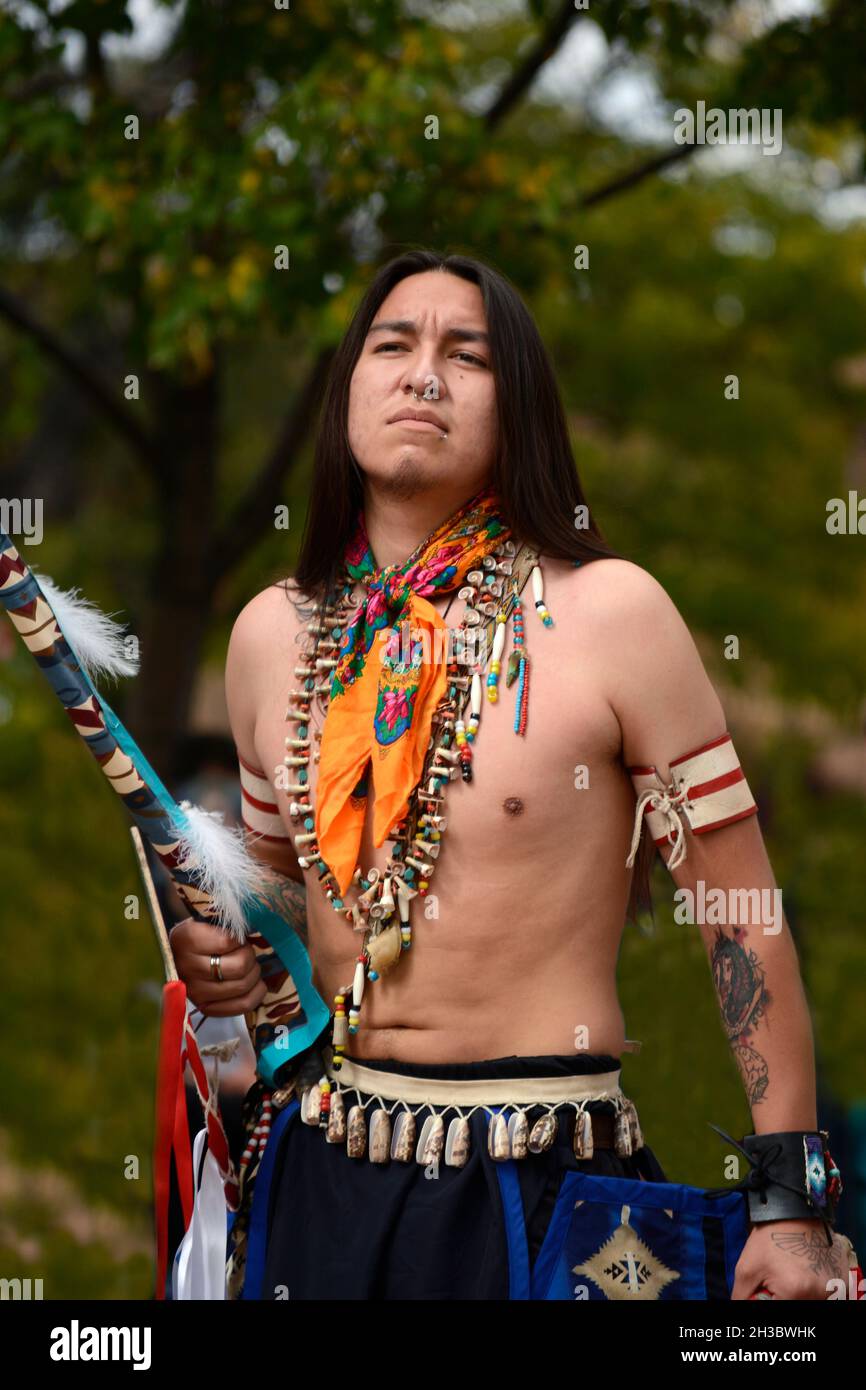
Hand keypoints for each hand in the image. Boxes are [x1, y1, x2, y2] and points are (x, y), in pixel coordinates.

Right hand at [170, 917, 265, 1017]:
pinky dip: (256, 993)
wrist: (176, 956)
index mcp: (187, 939)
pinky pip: (243, 1005)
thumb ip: (228, 924)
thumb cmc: (199, 936)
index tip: (236, 938)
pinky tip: (254, 984)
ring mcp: (195, 991)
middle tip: (245, 952)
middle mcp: (188, 968)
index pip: (228, 942)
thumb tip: (257, 928)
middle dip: (250, 957)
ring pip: (243, 986)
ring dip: (254, 974)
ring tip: (247, 967)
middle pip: (239, 967)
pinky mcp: (205, 1007)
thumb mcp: (207, 921)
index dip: (240, 939)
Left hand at [732, 1218, 852, 1299]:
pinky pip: (824, 1296)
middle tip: (778, 1279)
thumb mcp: (746, 1268)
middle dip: (783, 1298)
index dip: (767, 1301)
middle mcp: (819, 1293)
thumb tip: (742, 1309)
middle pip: (796, 1308)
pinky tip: (803, 1273)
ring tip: (790, 1273)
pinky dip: (812, 1290)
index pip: (778, 1313)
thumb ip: (742, 1297)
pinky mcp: (841, 1282)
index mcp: (795, 1291)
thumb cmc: (769, 1237)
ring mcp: (833, 1288)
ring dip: (798, 1295)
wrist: (793, 1211)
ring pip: (809, 1302)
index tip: (765, 1289)